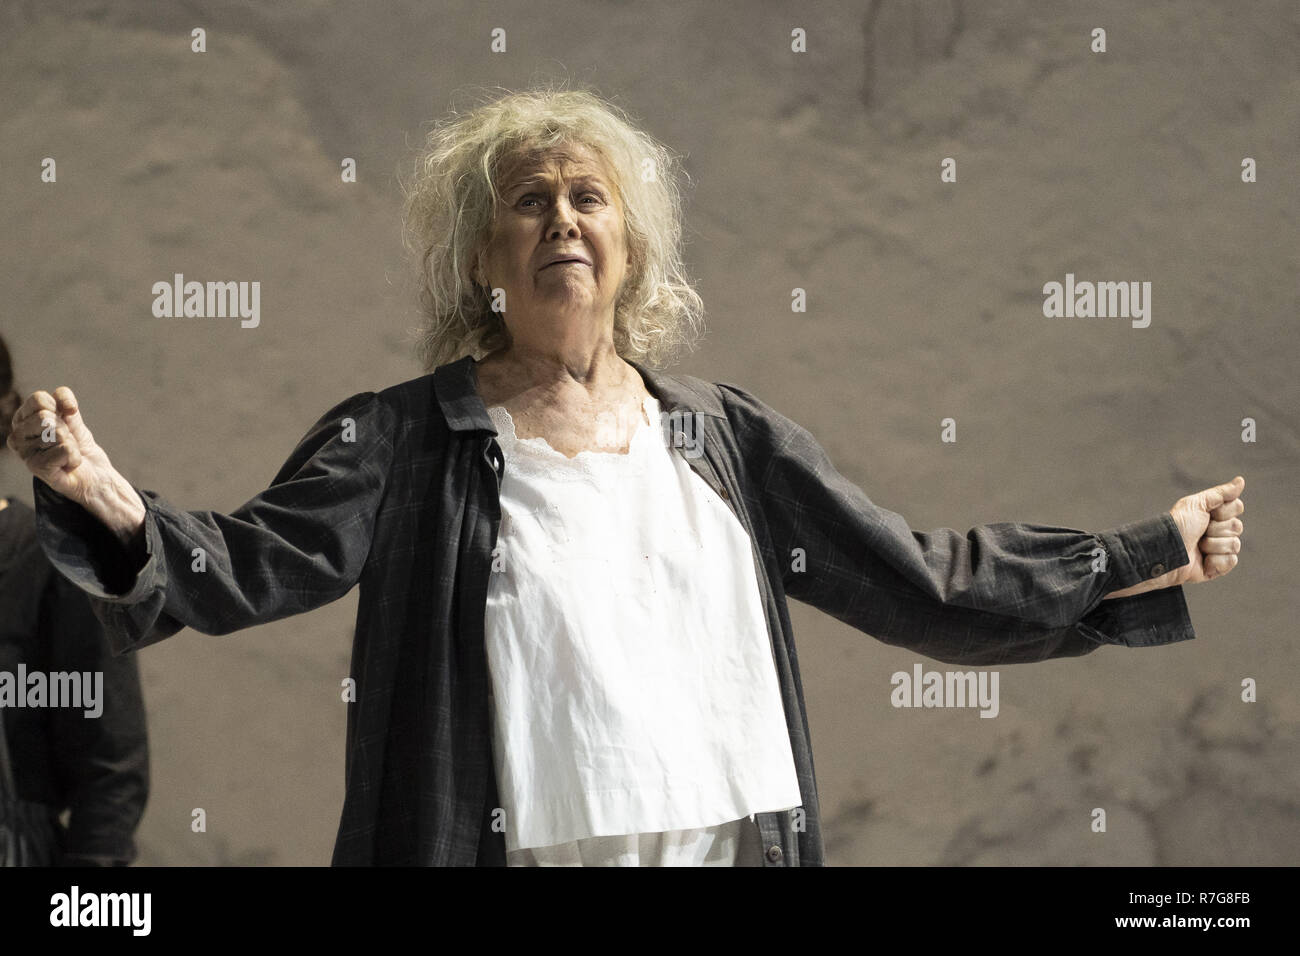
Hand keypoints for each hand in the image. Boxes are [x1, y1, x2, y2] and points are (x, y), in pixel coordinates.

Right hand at [6, 386, 144, 544]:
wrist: (95, 475)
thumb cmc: (80, 446)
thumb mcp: (73, 418)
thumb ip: (64, 401)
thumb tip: (65, 405)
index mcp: (23, 419)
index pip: (39, 399)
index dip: (62, 405)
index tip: (68, 418)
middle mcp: (17, 435)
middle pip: (45, 417)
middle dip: (66, 429)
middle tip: (66, 443)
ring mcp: (24, 452)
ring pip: (57, 433)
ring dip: (71, 444)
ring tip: (66, 454)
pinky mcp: (35, 467)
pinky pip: (65, 450)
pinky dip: (74, 457)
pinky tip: (67, 465)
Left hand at [1167, 475, 1244, 585]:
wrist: (1166, 550)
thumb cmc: (1178, 525)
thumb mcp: (1197, 504)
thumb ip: (1221, 493)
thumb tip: (1240, 480)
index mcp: (1213, 515)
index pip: (1237, 507)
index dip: (1224, 511)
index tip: (1208, 514)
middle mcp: (1217, 532)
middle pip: (1237, 526)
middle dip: (1217, 529)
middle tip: (1200, 532)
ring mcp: (1217, 550)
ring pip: (1234, 544)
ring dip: (1214, 545)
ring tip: (1197, 546)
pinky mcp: (1216, 567)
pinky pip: (1231, 561)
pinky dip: (1216, 561)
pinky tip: (1203, 560)